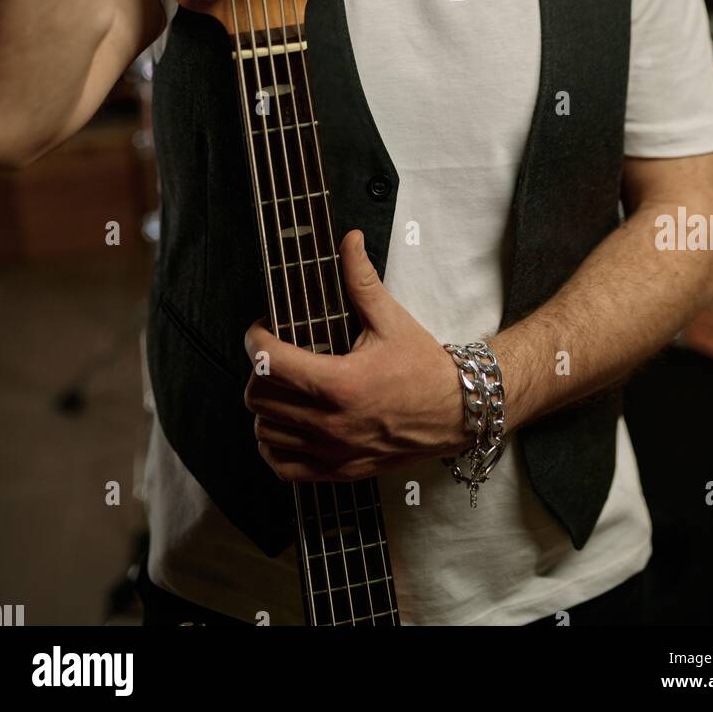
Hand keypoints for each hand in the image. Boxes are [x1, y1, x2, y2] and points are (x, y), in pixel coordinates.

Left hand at [243, 230, 470, 481]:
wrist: (457, 412)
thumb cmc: (424, 366)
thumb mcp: (391, 319)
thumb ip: (361, 279)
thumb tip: (349, 240)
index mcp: (339, 383)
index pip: (269, 361)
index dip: (255, 339)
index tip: (262, 328)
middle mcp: (331, 423)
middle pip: (258, 398)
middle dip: (258, 370)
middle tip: (274, 354)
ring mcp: (333, 451)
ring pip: (265, 433)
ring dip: (265, 407)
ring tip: (281, 387)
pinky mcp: (339, 471)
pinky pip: (283, 467)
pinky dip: (274, 446)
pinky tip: (286, 425)